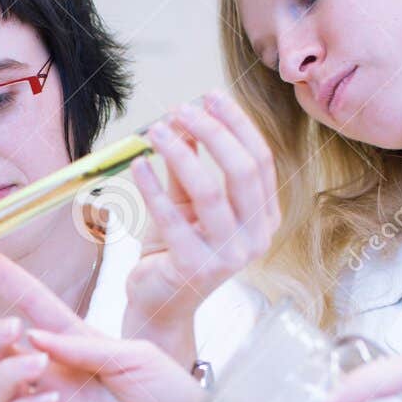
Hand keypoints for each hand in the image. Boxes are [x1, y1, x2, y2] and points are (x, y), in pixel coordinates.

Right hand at [0, 247, 249, 401]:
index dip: (4, 278)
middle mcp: (57, 373)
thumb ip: (84, 347)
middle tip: (14, 329)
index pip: (32, 305)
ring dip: (9, 372)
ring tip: (40, 366)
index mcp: (77, 344)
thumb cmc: (171, 396)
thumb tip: (35, 337)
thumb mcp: (136, 354)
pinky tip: (50, 401)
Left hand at [123, 90, 279, 354]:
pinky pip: (172, 216)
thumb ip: (189, 166)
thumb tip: (186, 120)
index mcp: (264, 217)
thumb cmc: (174, 250)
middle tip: (180, 109)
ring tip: (156, 131)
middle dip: (212, 131)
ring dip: (180, 152)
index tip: (208, 96)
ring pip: (210, 190)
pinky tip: (137, 164)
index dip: (235, 124)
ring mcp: (229, 256)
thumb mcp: (185, 203)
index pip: (260, 159)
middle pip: (242, 170)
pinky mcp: (195, 268)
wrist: (159, 304)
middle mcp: (255, 238)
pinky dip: (152, 186)